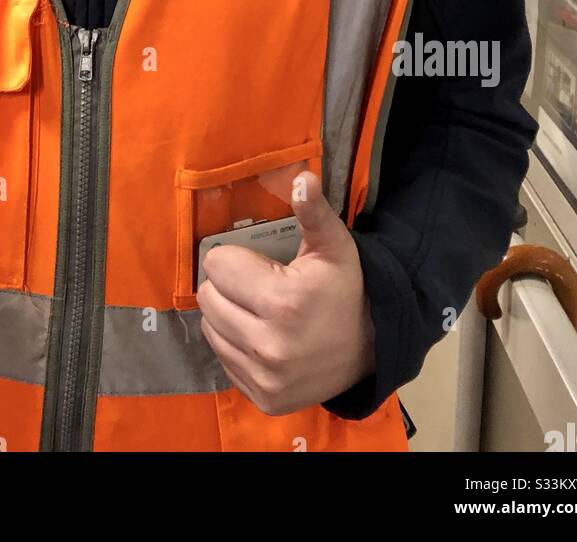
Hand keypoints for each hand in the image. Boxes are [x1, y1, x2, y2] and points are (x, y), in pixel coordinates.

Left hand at [197, 170, 375, 413]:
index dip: (235, 259)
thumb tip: (302, 178)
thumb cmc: (344, 289)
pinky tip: (261, 336)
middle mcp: (270, 345)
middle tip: (257, 287)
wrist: (369, 348)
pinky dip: (234, 344)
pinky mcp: (262, 398)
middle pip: (207, 298)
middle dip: (228, 285)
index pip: (217, 266)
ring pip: (210, 328)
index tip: (259, 265)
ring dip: (227, 314)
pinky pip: (222, 359)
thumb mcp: (333, 246)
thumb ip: (313, 212)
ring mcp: (265, 377)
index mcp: (284, 302)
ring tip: (257, 310)